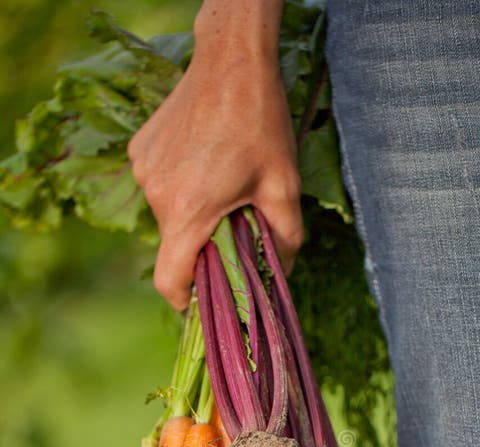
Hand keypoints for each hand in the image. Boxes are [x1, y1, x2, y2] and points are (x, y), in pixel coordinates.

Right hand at [128, 2, 302, 309]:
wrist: (230, 58)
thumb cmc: (261, 123)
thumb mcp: (284, 187)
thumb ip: (285, 240)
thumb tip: (282, 274)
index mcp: (188, 212)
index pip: (170, 281)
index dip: (186, 300)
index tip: (204, 302)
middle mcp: (156, 195)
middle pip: (174, 245)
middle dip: (202, 247)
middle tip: (234, 228)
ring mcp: (143, 170)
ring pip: (168, 214)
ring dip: (193, 214)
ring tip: (223, 186)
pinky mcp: (140, 150)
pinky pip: (160, 185)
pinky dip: (181, 187)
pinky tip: (206, 162)